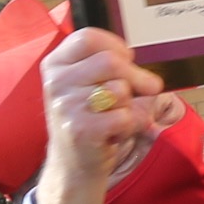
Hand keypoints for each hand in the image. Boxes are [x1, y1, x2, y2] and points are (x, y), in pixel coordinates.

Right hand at [32, 27, 183, 203]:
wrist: (73, 165)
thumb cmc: (87, 119)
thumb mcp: (87, 86)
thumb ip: (112, 68)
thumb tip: (149, 81)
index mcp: (54, 64)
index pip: (88, 37)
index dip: (115, 45)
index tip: (127, 58)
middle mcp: (55, 83)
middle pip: (110, 61)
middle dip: (136, 75)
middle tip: (146, 87)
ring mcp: (66, 107)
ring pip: (119, 89)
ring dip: (129, 104)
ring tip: (115, 117)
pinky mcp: (81, 130)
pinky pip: (124, 116)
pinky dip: (130, 124)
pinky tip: (116, 132)